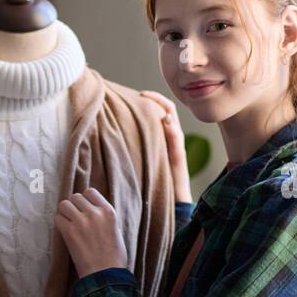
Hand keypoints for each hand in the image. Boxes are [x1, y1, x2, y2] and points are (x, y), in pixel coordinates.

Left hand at [55, 188, 128, 276]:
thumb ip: (104, 218)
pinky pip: (57, 218)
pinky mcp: (70, 232)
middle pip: (75, 197)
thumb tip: (92, 211)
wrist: (105, 274)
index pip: (90, 192)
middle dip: (73, 206)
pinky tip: (64, 232)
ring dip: (64, 213)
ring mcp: (81, 221)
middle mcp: (95, 213)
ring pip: (64, 204)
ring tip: (68, 223)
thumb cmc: (114, 257)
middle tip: (74, 218)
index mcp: (109, 211)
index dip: (84, 199)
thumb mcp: (116, 231)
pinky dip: (59, 224)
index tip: (83, 209)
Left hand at [139, 90, 192, 205]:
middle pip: (168, 111)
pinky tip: (165, 120)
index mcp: (163, 138)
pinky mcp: (179, 158)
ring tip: (151, 100)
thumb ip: (138, 147)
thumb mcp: (143, 161)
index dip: (152, 101)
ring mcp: (177, 148)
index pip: (161, 112)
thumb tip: (118, 136)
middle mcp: (172, 139)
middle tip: (141, 94)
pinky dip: (172, 129)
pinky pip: (177, 141)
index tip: (137, 94)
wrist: (171, 202)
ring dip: (164, 108)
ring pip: (174, 122)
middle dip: (157, 100)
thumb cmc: (154, 183)